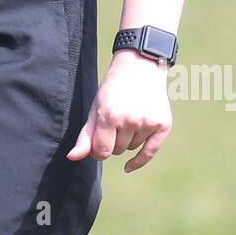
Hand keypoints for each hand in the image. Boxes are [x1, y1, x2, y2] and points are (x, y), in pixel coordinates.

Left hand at [66, 49, 171, 171]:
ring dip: (128, 140)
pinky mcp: (163, 124)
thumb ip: (85, 135)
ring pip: (132, 148)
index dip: (98, 150)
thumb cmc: (113, 89)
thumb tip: (72, 157)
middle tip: (116, 121)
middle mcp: (129, 120)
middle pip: (117, 150)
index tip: (98, 144)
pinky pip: (150, 152)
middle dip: (114, 141)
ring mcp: (147, 122)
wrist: (140, 67)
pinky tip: (128, 167)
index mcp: (109, 115)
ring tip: (129, 117)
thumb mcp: (96, 108)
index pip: (102, 151)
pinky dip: (139, 161)